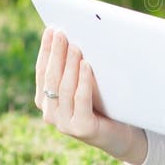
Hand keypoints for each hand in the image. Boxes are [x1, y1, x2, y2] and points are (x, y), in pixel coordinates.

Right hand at [34, 28, 146, 163]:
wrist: (122, 134)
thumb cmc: (102, 104)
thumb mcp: (83, 84)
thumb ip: (73, 68)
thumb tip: (71, 37)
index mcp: (45, 101)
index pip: (42, 71)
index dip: (45, 50)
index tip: (51, 30)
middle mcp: (50, 114)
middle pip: (51, 78)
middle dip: (56, 53)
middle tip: (62, 33)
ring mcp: (65, 124)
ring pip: (64, 88)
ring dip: (69, 64)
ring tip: (76, 45)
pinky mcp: (82, 129)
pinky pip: (81, 100)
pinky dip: (83, 81)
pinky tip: (87, 65)